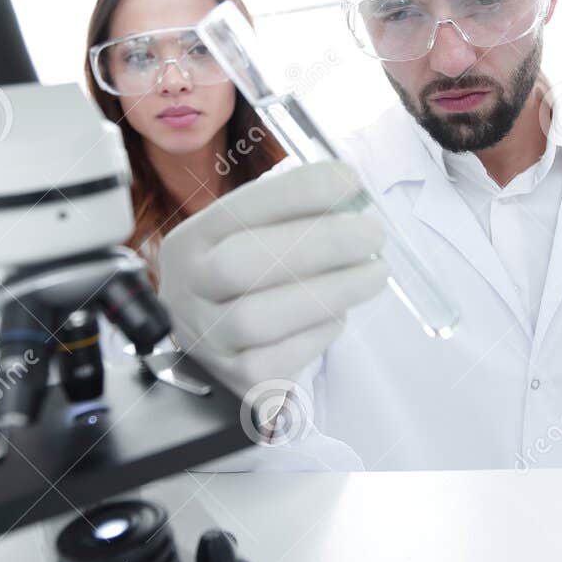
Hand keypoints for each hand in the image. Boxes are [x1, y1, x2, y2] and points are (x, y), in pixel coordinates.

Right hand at [158, 161, 388, 398]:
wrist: (217, 342)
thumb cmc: (249, 278)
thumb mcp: (253, 236)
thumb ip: (294, 214)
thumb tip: (351, 194)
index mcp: (193, 240)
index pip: (238, 210)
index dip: (296, 194)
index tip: (349, 182)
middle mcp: (188, 289)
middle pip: (241, 265)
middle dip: (316, 245)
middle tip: (372, 233)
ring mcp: (207, 338)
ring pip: (259, 318)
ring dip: (329, 291)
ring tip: (374, 273)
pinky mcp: (236, 379)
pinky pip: (280, 358)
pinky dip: (319, 332)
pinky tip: (338, 314)